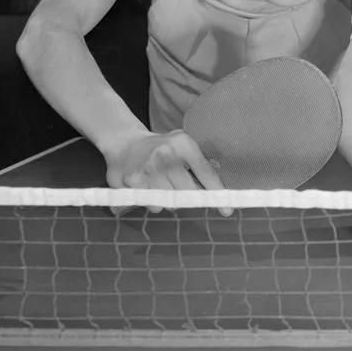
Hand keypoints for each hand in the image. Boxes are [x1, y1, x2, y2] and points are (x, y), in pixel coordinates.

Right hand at [104, 129, 228, 214]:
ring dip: (172, 199)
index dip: (217, 192)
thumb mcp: (182, 145)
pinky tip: (150, 187)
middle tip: (186, 192)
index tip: (227, 209)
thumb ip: (198, 163)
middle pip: (189, 191)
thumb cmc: (161, 147)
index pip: (206, 172)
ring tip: (164, 184)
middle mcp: (166, 156)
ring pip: (172, 201)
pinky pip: (154, 204)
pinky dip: (156, 202)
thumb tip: (218, 190)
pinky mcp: (133, 182)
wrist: (123, 142)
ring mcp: (148, 169)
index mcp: (184, 144)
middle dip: (191, 196)